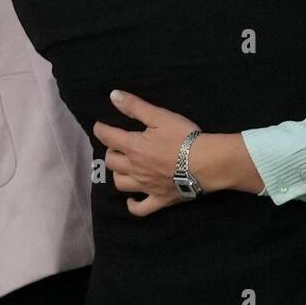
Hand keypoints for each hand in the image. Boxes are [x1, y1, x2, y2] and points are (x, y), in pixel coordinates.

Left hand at [95, 89, 201, 216]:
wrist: (206, 163)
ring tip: (123, 167)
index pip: (108, 137)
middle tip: (117, 145)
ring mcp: (145, 186)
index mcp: (133, 147)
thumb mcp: (160, 116)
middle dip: (111, 151)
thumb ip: (135, 106)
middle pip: (112, 161)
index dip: (101, 130)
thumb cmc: (183, 137)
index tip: (99, 126)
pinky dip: (133, 205)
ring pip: (121, 183)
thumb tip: (113, 96)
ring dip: (118, 174)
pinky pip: (140, 208)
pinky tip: (131, 200)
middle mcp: (134, 168)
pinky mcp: (159, 199)